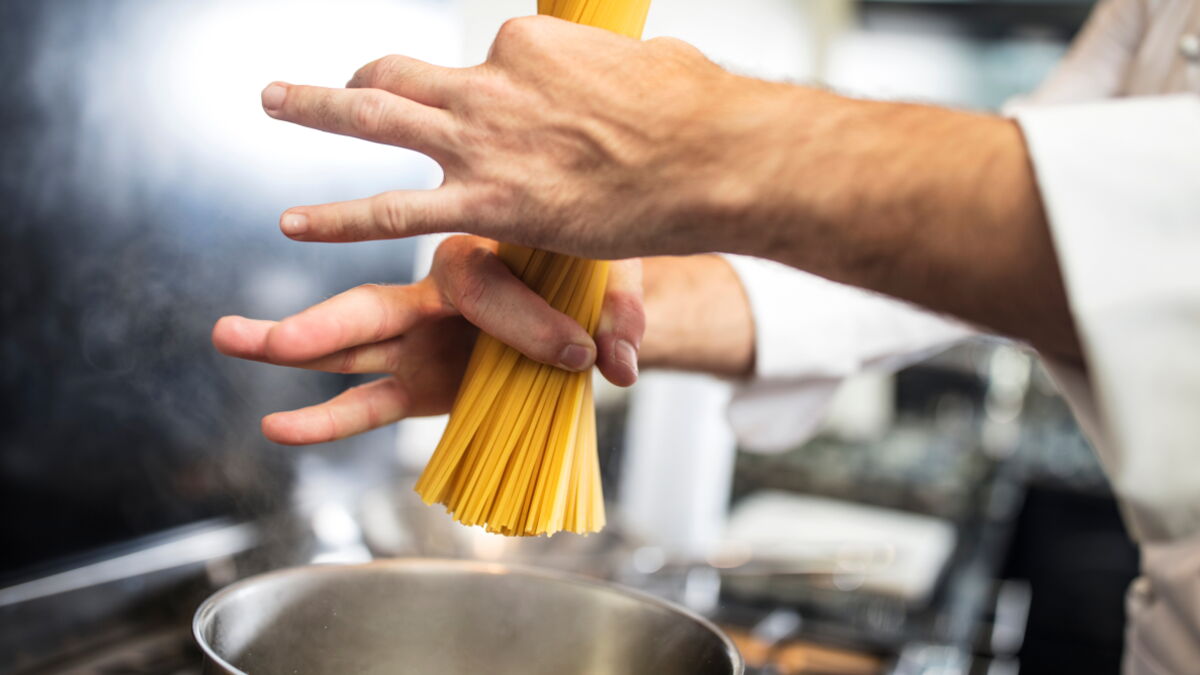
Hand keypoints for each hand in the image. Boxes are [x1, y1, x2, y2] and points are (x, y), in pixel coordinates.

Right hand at [212, 236, 643, 444]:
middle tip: (251, 334)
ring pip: (349, 345)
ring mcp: (421, 337)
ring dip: (292, 350)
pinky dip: (327, 417)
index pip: (479, 287)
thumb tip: (622, 363)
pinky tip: (278, 425)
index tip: (579, 351)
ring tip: (229, 343)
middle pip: (371, 306)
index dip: (525, 323)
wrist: (581, 293)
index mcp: (481, 249)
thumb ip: (619, 316)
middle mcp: (435, 291)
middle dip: (317, 325)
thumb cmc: (587, 273)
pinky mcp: (421, 380)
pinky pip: (368, 400)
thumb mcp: (612, 280)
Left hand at [259, 16, 769, 258]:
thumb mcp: (648, 66)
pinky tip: (295, 224)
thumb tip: (619, 72)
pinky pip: (393, 211)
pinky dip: (338, 218)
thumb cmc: (695, 112)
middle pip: (406, 73)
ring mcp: (481, 140)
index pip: (482, 65)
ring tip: (271, 100)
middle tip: (335, 83)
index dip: (488, 95)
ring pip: (374, 116)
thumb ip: (609, 71)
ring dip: (315, 107)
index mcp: (529, 47)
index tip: (507, 123)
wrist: (710, 156)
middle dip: (364, 78)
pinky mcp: (486, 201)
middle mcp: (491, 84)